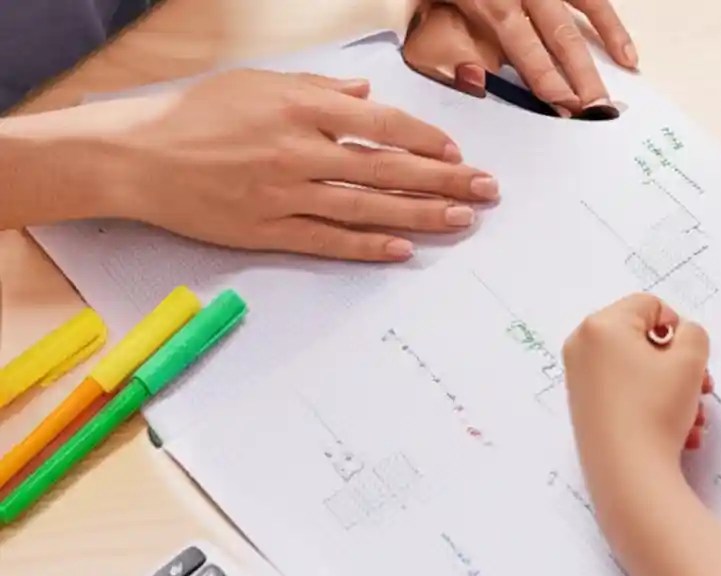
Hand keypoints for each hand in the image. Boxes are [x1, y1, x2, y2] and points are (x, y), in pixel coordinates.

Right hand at [93, 70, 497, 260]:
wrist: (138, 156)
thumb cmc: (198, 114)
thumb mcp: (260, 83)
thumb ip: (319, 91)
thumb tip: (367, 93)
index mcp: (302, 110)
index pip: (383, 126)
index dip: (426, 140)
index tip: (456, 153)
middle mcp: (300, 152)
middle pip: (387, 169)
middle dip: (444, 180)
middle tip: (486, 190)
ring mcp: (285, 195)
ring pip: (367, 208)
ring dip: (420, 215)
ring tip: (461, 220)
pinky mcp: (268, 230)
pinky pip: (328, 240)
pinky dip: (368, 247)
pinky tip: (403, 251)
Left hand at [411, 0, 635, 112]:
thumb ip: (441, 30)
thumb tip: (467, 73)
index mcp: (490, 0)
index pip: (525, 46)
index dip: (546, 77)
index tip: (564, 104)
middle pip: (559, 34)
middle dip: (580, 74)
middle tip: (597, 107)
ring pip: (583, 8)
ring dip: (605, 40)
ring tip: (623, 73)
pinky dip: (608, 17)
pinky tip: (622, 43)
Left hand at [564, 294, 711, 478]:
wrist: (628, 474)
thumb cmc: (656, 408)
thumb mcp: (690, 361)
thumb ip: (694, 334)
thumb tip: (679, 337)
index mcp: (600, 325)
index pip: (651, 306)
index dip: (679, 330)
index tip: (689, 361)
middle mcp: (582, 347)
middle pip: (644, 341)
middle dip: (679, 366)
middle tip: (701, 389)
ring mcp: (580, 381)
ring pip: (640, 372)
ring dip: (674, 391)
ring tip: (693, 418)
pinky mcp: (585, 409)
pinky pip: (627, 394)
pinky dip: (653, 407)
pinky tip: (678, 433)